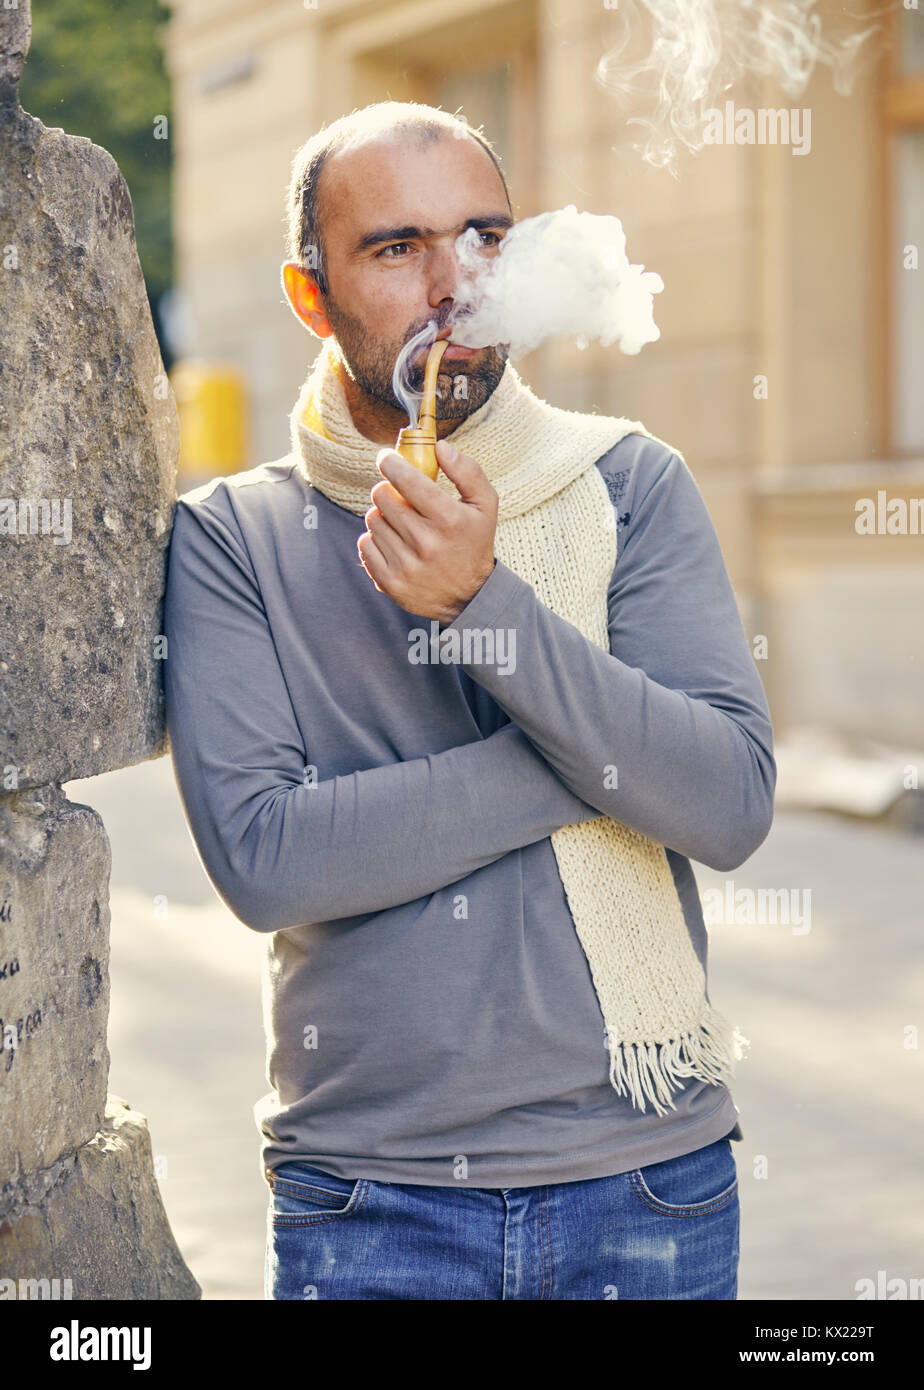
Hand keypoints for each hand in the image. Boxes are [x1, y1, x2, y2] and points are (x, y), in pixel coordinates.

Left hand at [357, 438, 497, 624]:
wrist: (469, 596)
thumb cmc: (474, 544)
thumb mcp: (485, 506)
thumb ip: (468, 472)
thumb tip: (440, 447)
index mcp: (449, 520)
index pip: (407, 480)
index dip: (390, 462)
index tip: (386, 458)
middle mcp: (426, 543)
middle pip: (382, 497)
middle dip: (388, 490)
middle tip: (400, 498)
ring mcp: (406, 565)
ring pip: (372, 520)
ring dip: (383, 516)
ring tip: (402, 525)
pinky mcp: (390, 582)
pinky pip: (364, 544)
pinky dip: (374, 539)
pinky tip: (393, 543)